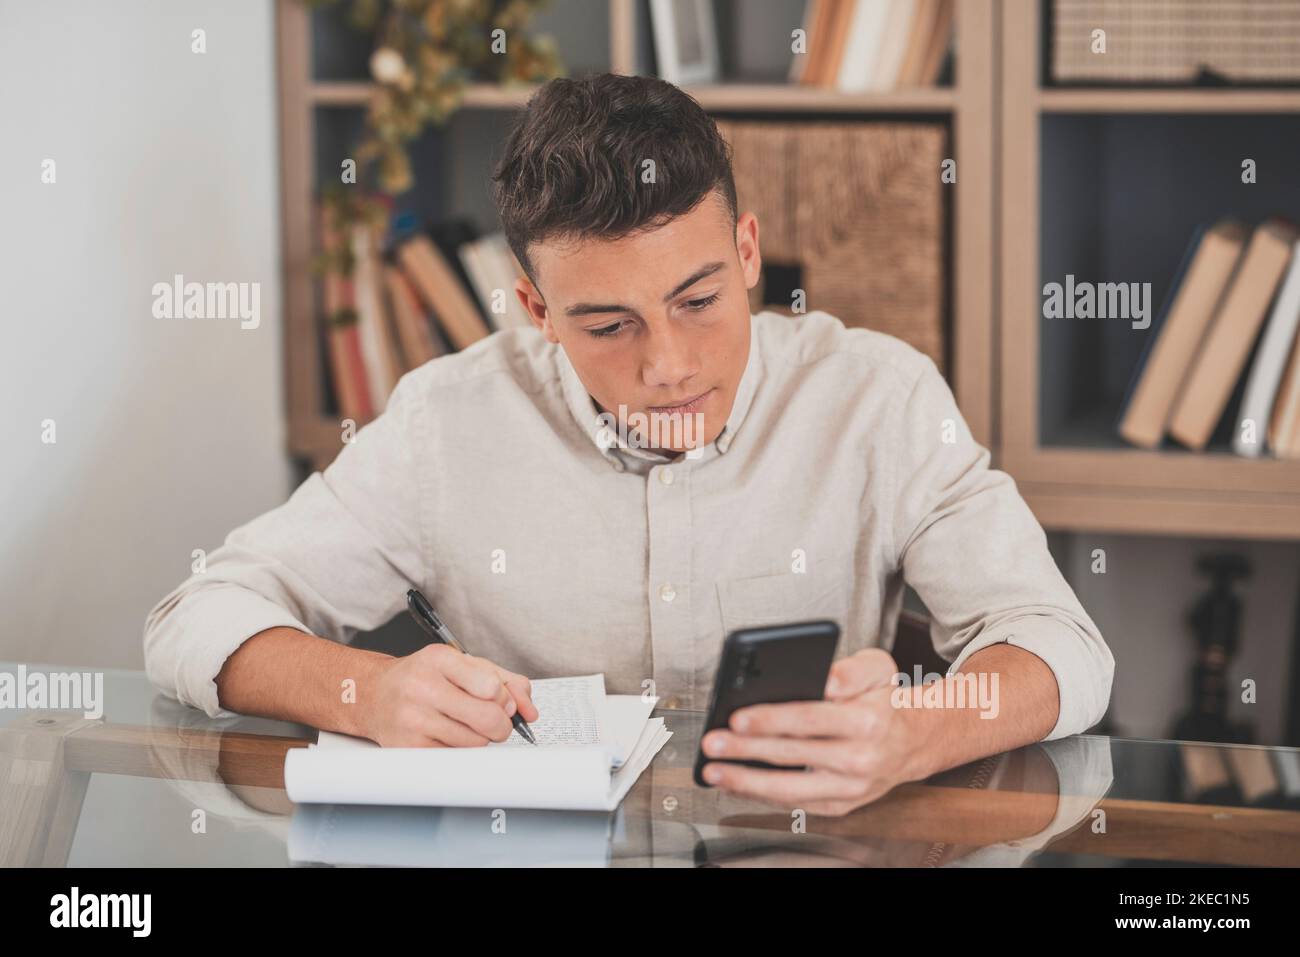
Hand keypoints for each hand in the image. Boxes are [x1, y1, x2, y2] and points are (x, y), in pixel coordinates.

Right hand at [363, 644, 538, 746]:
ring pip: (475, 742)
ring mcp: (414, 719)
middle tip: (496, 721)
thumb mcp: (464, 665)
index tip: (500, 701)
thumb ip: (505, 681)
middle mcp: (423, 687)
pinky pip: (455, 757)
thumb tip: (529, 710)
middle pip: (487, 719)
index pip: (490, 686)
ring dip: (480, 737)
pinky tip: (447, 734)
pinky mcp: (409, 747)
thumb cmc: (423, 677)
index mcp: (440, 660)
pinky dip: (459, 749)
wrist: (375, 695)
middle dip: (501, 724)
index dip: (505, 699)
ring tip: (464, 724)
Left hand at [698, 648, 921, 815]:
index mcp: (867, 722)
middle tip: (713, 743)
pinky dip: (760, 796)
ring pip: (790, 789)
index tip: (737, 717)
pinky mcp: (840, 805)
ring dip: (746, 782)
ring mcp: (850, 788)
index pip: (810, 720)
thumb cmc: (886, 701)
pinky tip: (735, 784)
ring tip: (714, 771)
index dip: (770, 720)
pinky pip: (794, 804)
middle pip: (792, 755)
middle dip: (746, 750)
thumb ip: (850, 669)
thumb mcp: (879, 669)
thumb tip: (824, 680)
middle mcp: (860, 759)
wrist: (916, 741)